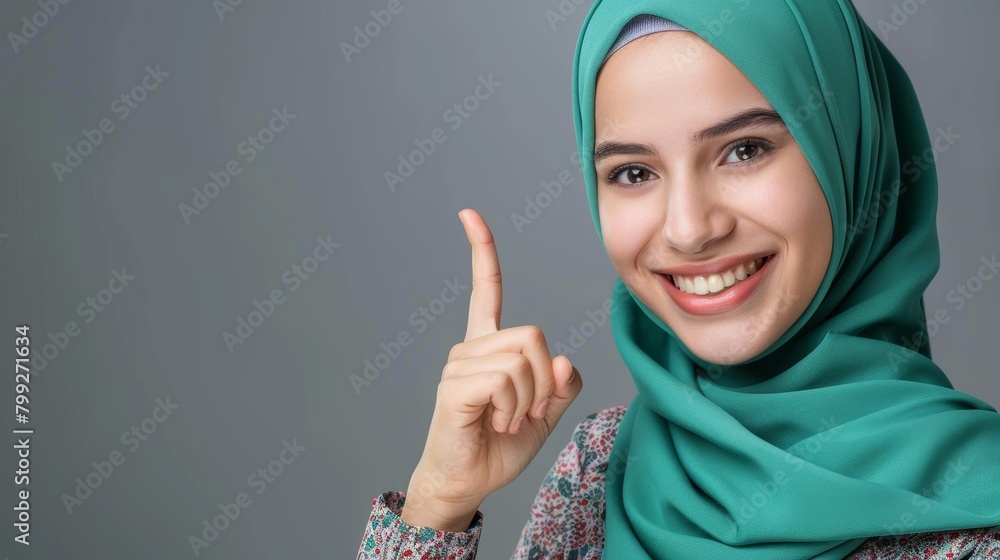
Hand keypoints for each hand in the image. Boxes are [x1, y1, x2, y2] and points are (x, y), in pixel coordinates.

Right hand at [399, 208, 582, 531]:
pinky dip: (513, 407)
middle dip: (545, 380)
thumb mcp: (546, 414)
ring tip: (507, 419)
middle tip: (528, 411)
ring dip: (529, 399)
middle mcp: (470, 348)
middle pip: (534, 335)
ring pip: (523, 360)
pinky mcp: (454, 388)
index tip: (468, 214)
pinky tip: (494, 421)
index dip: (482, 253)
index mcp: (489, 348)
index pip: (485, 290)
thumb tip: (562, 359)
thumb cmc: (499, 447)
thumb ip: (561, 386)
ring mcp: (458, 366)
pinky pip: (505, 380)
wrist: (468, 482)